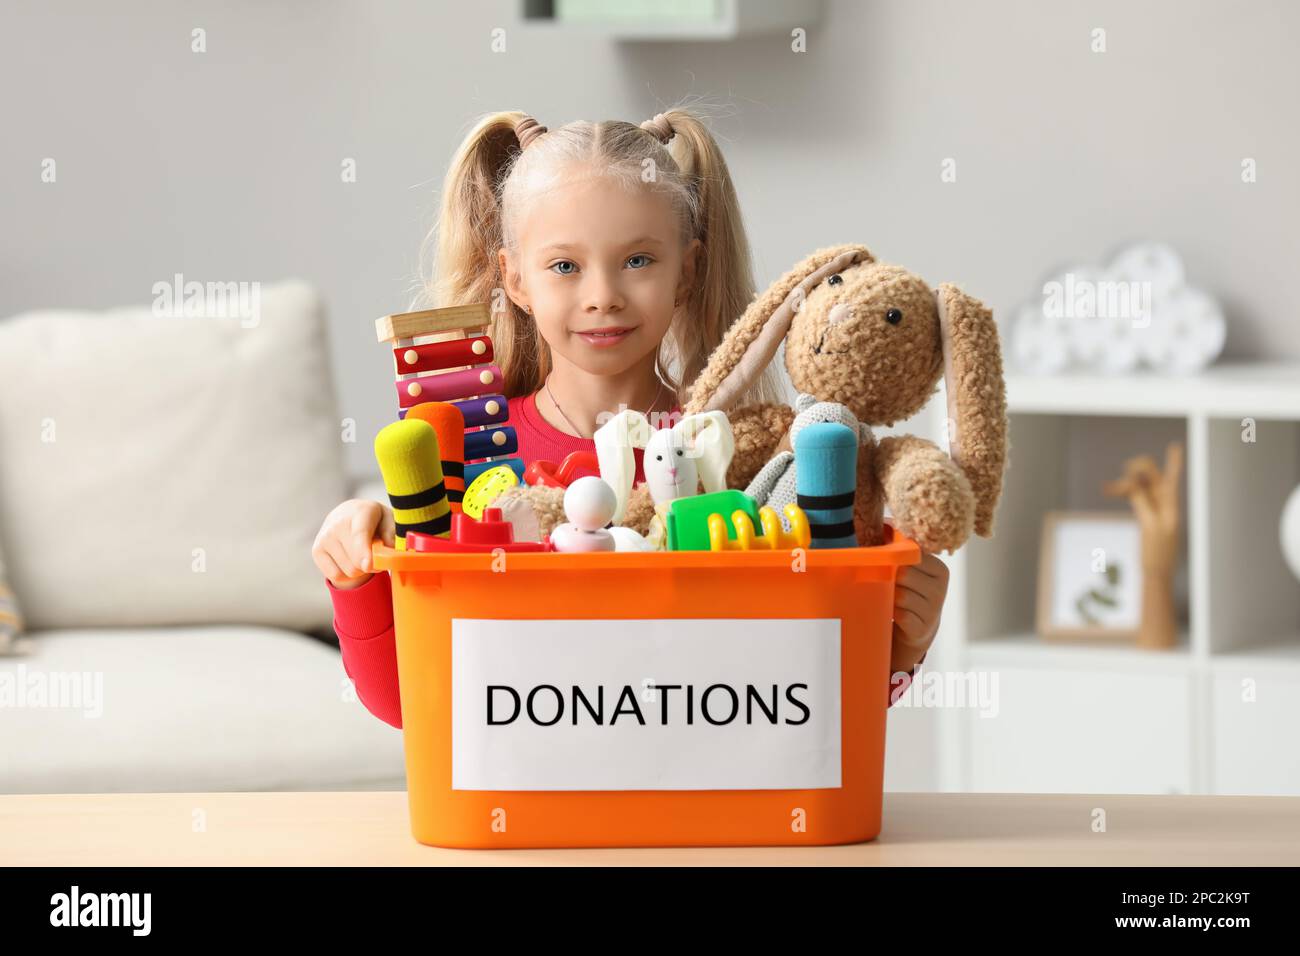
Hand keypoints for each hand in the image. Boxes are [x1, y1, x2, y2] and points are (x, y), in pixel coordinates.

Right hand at [311, 499, 394, 589]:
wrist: (346, 514)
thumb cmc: (373, 520)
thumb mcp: (389, 520)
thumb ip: (392, 533)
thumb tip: (389, 548)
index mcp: (360, 512)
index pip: (360, 534)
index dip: (363, 551)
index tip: (368, 565)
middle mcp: (337, 523)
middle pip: (357, 562)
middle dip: (372, 565)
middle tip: (376, 555)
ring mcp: (324, 538)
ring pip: (350, 571)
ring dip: (361, 569)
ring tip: (361, 554)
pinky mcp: (316, 551)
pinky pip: (337, 576)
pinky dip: (347, 573)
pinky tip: (349, 558)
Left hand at [891, 550, 947, 675]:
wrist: (917, 629)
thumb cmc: (908, 591)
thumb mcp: (911, 569)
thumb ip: (901, 547)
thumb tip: (884, 522)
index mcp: (939, 570)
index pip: (912, 555)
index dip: (894, 558)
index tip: (888, 562)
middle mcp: (940, 589)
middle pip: (903, 574)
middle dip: (889, 578)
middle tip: (885, 582)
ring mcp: (933, 610)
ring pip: (899, 595)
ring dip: (888, 597)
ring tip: (888, 598)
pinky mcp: (921, 629)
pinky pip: (899, 615)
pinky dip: (891, 613)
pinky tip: (893, 612)